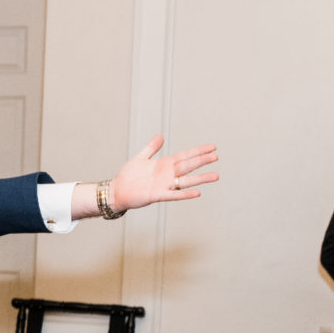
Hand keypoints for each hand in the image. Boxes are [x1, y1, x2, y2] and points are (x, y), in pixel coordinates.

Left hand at [100, 136, 218, 214]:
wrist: (117, 191)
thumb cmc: (128, 176)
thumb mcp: (140, 158)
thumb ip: (151, 148)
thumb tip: (160, 136)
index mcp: (164, 164)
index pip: (185, 156)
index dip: (198, 151)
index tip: (212, 147)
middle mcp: (167, 174)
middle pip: (188, 166)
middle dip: (202, 161)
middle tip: (216, 156)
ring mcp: (164, 185)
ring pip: (186, 181)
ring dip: (200, 178)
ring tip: (215, 176)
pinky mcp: (157, 195)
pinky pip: (174, 194)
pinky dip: (185, 194)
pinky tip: (197, 192)